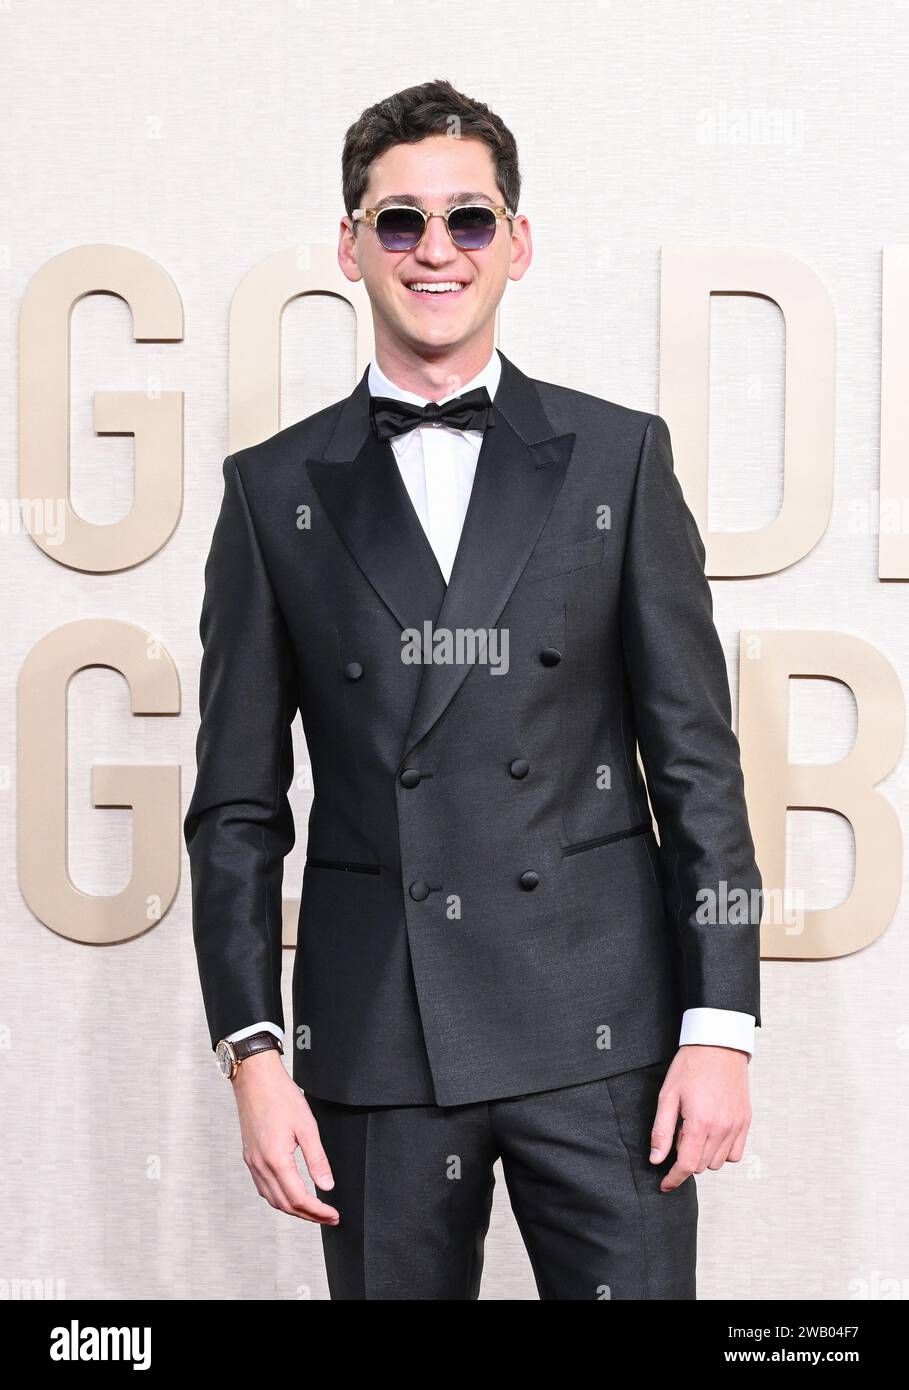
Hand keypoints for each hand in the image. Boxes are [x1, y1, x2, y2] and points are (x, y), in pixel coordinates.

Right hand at [231, 1050, 338, 1223]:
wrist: (255, 1079)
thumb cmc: (280, 1096)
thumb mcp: (307, 1126)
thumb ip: (317, 1159)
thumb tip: (327, 1185)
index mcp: (276, 1159)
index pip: (299, 1198)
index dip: (318, 1211)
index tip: (333, 1214)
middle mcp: (260, 1165)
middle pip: (284, 1204)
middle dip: (308, 1215)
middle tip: (328, 1217)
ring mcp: (252, 1162)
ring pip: (271, 1199)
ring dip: (293, 1209)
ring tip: (313, 1211)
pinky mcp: (250, 1156)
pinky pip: (263, 1187)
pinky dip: (278, 1198)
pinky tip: (290, 1194)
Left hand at [649, 1044, 751, 1192]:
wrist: (719, 1044)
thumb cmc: (691, 1066)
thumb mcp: (667, 1095)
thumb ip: (662, 1130)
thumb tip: (657, 1159)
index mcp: (700, 1122)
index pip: (687, 1165)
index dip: (674, 1178)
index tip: (665, 1184)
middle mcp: (722, 1128)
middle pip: (702, 1166)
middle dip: (686, 1159)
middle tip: (678, 1134)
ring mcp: (737, 1126)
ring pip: (719, 1162)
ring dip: (704, 1156)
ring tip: (695, 1131)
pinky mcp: (746, 1121)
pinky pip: (735, 1153)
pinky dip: (722, 1151)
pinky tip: (712, 1135)